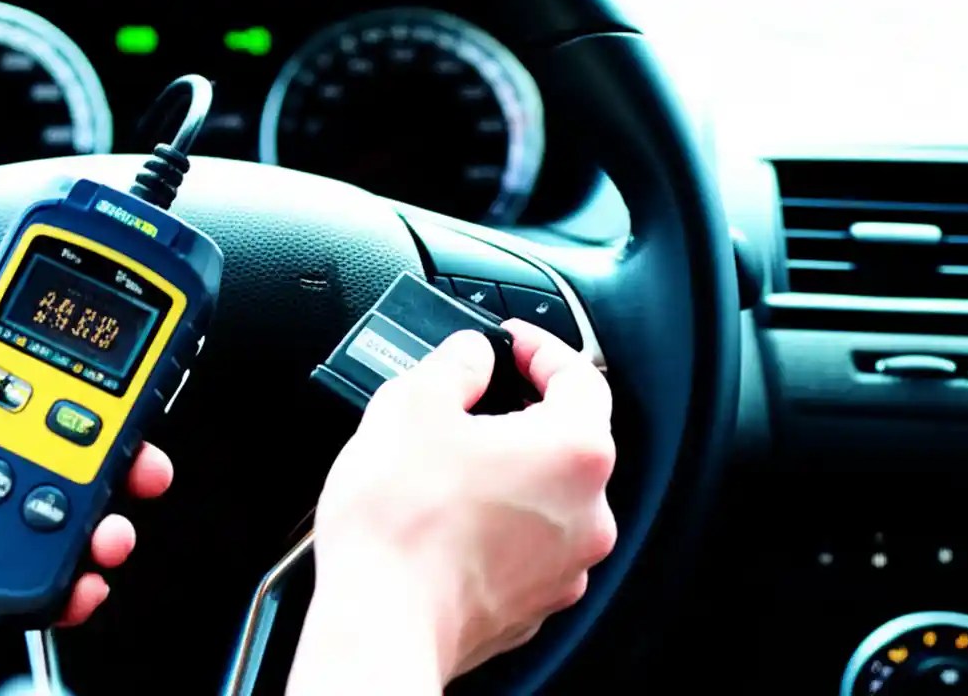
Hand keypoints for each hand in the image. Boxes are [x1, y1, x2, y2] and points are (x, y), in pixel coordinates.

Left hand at [0, 255, 173, 664]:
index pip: (41, 401)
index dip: (94, 398)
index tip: (132, 394)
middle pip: (68, 467)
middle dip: (120, 468)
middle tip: (143, 468)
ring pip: (60, 530)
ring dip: (103, 531)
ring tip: (109, 532)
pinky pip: (28, 592)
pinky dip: (66, 592)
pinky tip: (77, 581)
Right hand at [290, 321, 615, 692]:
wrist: (380, 625)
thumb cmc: (400, 525)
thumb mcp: (412, 404)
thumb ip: (455, 363)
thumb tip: (471, 355)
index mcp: (574, 451)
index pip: (581, 375)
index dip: (542, 348)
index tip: (513, 341)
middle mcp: (587, 512)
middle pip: (567, 439)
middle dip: (520, 414)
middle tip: (470, 403)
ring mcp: (564, 565)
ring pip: (545, 497)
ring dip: (507, 473)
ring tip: (445, 466)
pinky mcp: (532, 602)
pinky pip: (524, 545)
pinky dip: (496, 524)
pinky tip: (446, 518)